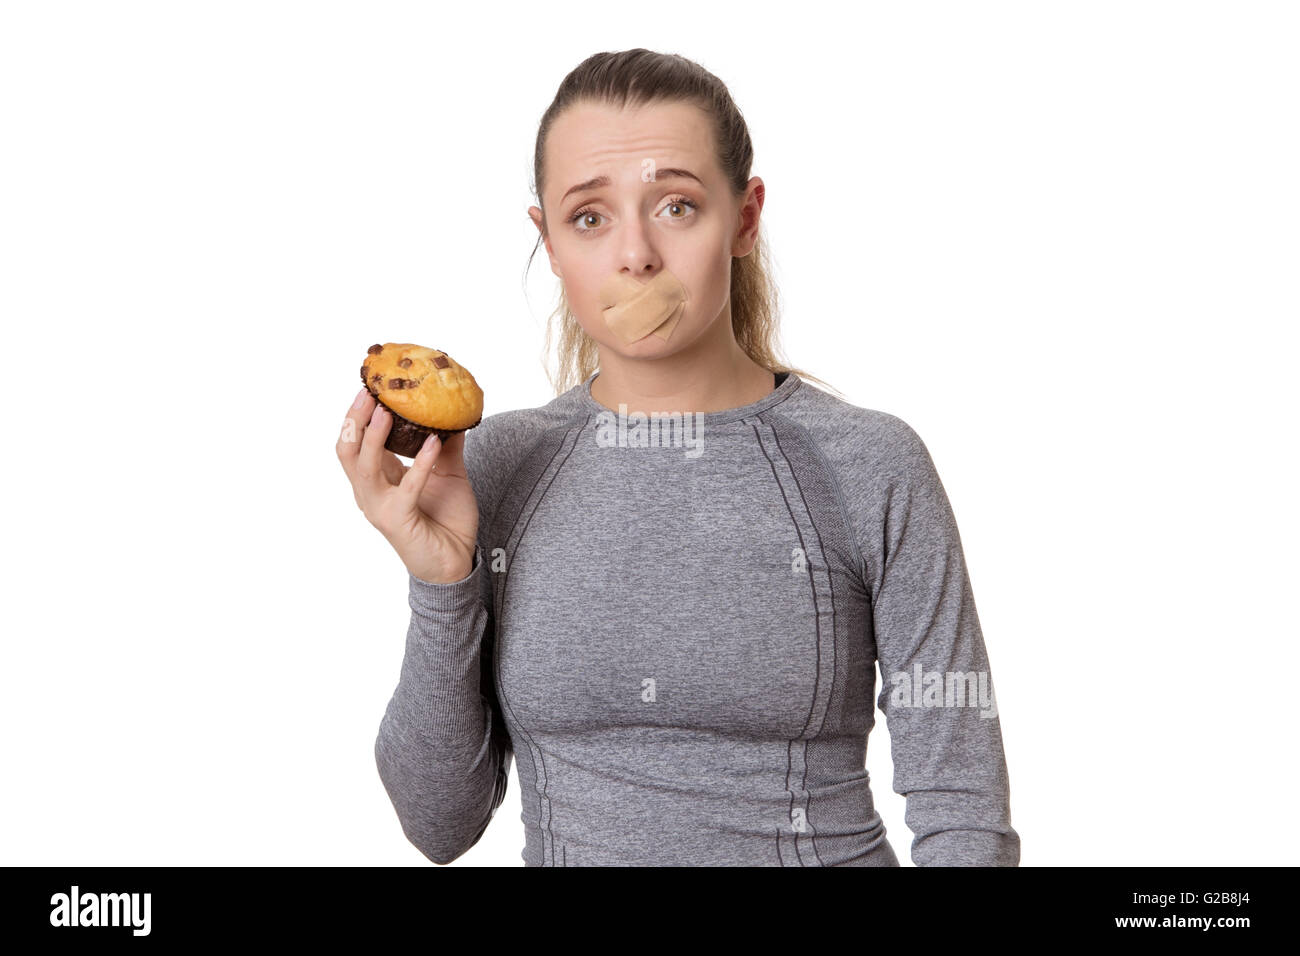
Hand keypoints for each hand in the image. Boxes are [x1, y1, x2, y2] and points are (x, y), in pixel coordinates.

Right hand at [336, 387, 477, 582]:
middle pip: (347, 450)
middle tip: (368, 391)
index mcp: (378, 479)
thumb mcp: (449, 474)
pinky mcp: (397, 520)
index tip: (370, 386)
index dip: (358, 415)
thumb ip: (445, 446)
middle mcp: (370, 492)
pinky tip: (432, 441)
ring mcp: (379, 507)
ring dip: (374, 436)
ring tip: (387, 410)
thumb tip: (453, 414)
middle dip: (354, 419)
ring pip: (364, 466)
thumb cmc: (447, 521)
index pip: (356, 442)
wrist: (455, 563)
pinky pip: (407, 486)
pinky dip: (420, 462)